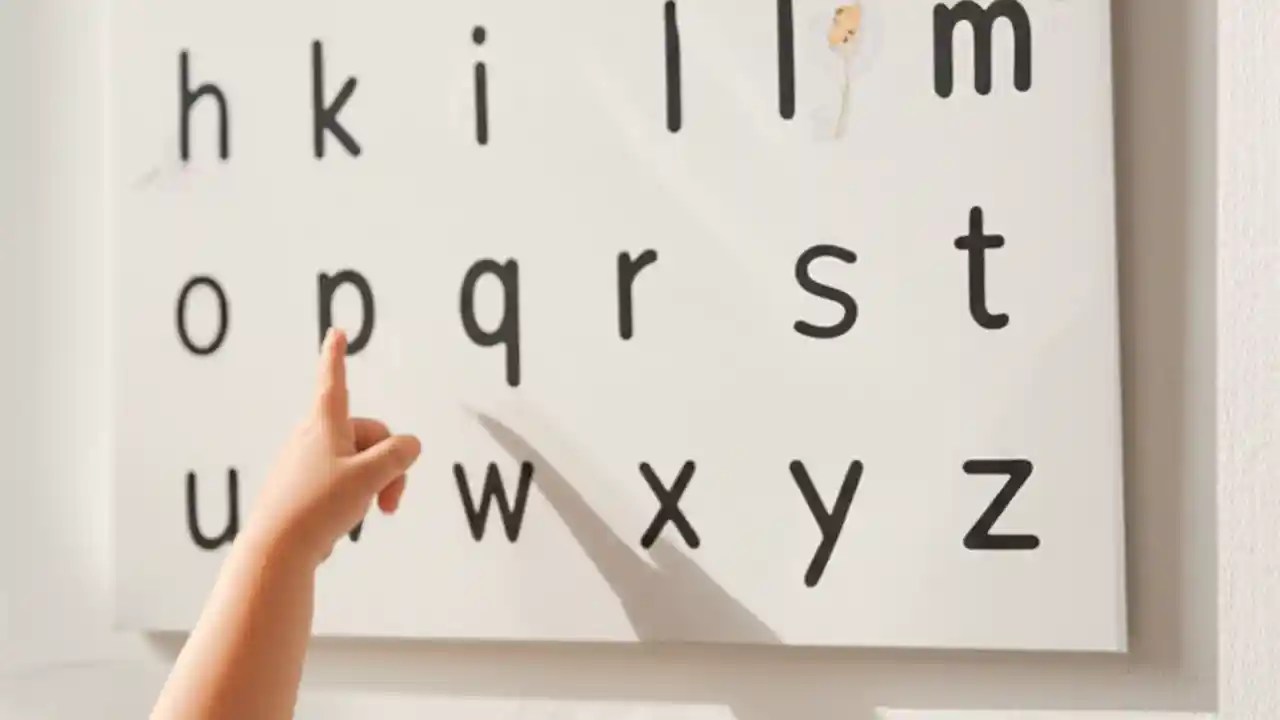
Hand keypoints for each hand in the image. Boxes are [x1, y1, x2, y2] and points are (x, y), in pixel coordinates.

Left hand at [243, 328, 421, 565]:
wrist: (277, 549)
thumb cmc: (320, 505)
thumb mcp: (370, 476)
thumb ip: (398, 455)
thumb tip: (410, 445)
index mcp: (325, 424)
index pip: (334, 380)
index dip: (337, 355)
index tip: (336, 331)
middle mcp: (312, 437)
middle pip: (366, 434)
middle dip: (388, 463)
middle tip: (392, 500)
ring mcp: (304, 463)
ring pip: (357, 461)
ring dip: (376, 482)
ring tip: (375, 511)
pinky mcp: (301, 489)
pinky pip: (341, 480)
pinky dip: (356, 495)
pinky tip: (349, 519)